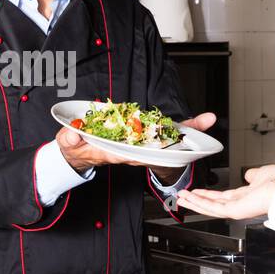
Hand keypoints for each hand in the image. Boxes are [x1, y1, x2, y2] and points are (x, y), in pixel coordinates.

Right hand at [56, 110, 216, 173]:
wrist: (79, 153)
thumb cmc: (76, 148)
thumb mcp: (69, 144)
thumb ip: (70, 140)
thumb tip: (72, 134)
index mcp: (115, 153)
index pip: (137, 151)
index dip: (155, 146)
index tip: (174, 142)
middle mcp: (131, 151)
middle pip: (160, 146)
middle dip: (181, 137)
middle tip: (203, 124)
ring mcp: (138, 145)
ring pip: (164, 139)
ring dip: (185, 130)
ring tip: (206, 120)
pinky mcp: (139, 138)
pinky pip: (161, 133)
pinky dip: (178, 127)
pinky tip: (194, 122)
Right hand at [176, 163, 274, 219]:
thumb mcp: (261, 174)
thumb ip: (252, 175)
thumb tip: (248, 174)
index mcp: (244, 196)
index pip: (220, 197)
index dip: (206, 194)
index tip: (195, 191)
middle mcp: (238, 204)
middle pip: (211, 204)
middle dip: (195, 200)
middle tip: (181, 197)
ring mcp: (236, 209)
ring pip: (209, 207)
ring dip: (193, 202)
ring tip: (180, 197)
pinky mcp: (234, 211)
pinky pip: (213, 208)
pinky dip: (199, 203)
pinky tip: (190, 198)